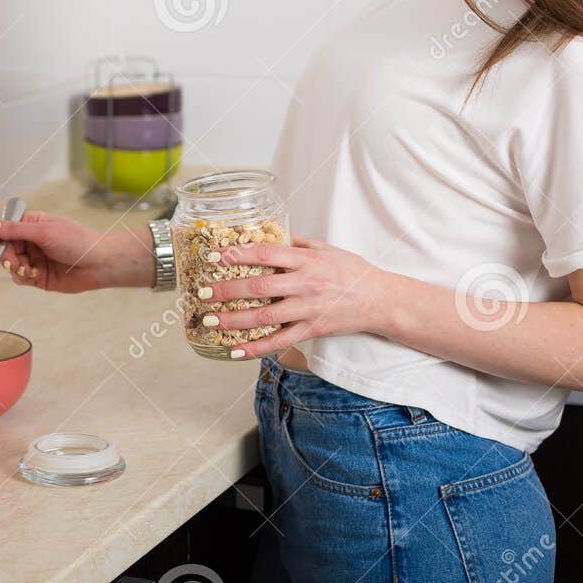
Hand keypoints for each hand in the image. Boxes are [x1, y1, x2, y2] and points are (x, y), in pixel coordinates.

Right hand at [0, 211, 151, 292]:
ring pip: (10, 264)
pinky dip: (22, 276)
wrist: (99, 263)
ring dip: (14, 266)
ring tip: (26, 269)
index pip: (4, 229)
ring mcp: (34, 259)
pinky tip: (33, 274)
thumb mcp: (43, 232)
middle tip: (10, 261)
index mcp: (32, 224)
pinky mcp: (38, 276)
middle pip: (4, 248)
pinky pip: (20, 277)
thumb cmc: (76, 240)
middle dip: (3, 256)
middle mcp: (31, 241)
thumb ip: (14, 230)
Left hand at [204, 236, 390, 357]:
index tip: (214, 256)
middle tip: (201, 293)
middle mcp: (306, 283)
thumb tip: (269, 232)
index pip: (266, 253)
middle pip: (259, 286)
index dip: (238, 255)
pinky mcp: (312, 330)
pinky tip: (236, 350)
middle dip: (226, 290)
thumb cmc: (352, 271)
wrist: (380, 300)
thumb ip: (297, 242)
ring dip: (234, 320)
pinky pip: (280, 341)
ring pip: (265, 316)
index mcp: (306, 260)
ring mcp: (308, 309)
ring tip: (210, 320)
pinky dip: (257, 348)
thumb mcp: (325, 248)